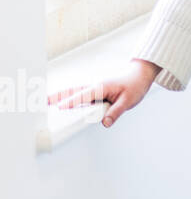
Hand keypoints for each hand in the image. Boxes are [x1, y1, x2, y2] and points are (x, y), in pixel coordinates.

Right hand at [46, 58, 161, 128]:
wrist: (140, 74)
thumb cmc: (135, 85)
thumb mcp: (129, 100)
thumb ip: (116, 112)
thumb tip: (105, 123)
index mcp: (101, 87)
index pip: (83, 96)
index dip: (71, 102)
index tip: (59, 107)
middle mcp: (95, 86)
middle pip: (73, 92)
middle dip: (58, 97)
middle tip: (42, 102)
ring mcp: (95, 88)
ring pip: (75, 92)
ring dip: (61, 96)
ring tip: (46, 102)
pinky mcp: (96, 91)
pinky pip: (81, 95)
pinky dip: (70, 97)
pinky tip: (63, 103)